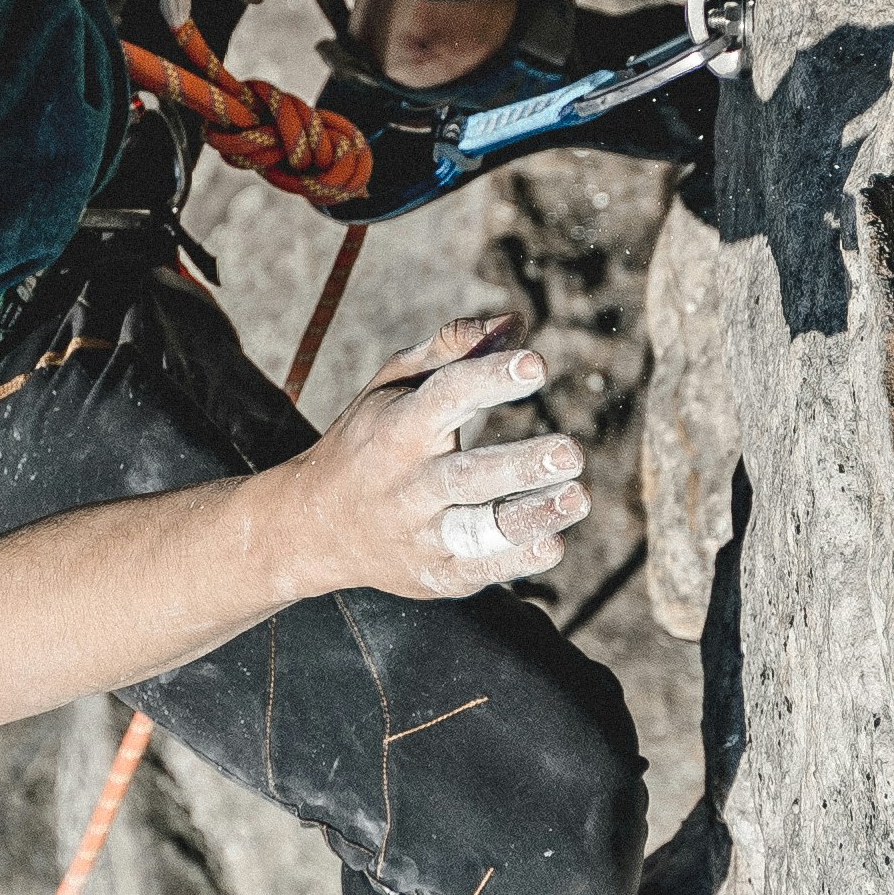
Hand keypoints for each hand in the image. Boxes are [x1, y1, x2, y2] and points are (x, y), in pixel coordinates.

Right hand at [291, 313, 588, 601]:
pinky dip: (518, 560)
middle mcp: (406, 484)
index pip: (446, 399)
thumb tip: (517, 320)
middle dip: (521, 466)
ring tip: (578, 498)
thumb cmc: (368, 439)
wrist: (315, 526)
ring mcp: (420, 534)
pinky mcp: (435, 574)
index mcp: (397, 428)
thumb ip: (451, 350)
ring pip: (478, 530)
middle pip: (467, 476)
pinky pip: (482, 570)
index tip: (537, 364)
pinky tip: (553, 542)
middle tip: (572, 452)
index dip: (491, 379)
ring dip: (530, 517)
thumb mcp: (392, 385)